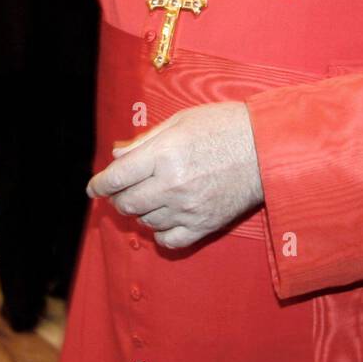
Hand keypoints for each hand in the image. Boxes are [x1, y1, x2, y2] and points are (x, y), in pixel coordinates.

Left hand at [87, 100, 263, 249]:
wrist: (267, 148)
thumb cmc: (224, 126)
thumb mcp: (180, 121)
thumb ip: (145, 141)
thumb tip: (116, 154)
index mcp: (163, 155)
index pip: (116, 178)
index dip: (99, 184)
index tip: (95, 187)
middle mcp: (172, 185)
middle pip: (127, 203)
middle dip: (118, 197)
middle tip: (122, 190)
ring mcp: (188, 209)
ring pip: (145, 221)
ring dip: (141, 211)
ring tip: (149, 197)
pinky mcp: (204, 225)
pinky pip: (168, 240)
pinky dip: (160, 233)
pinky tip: (164, 218)